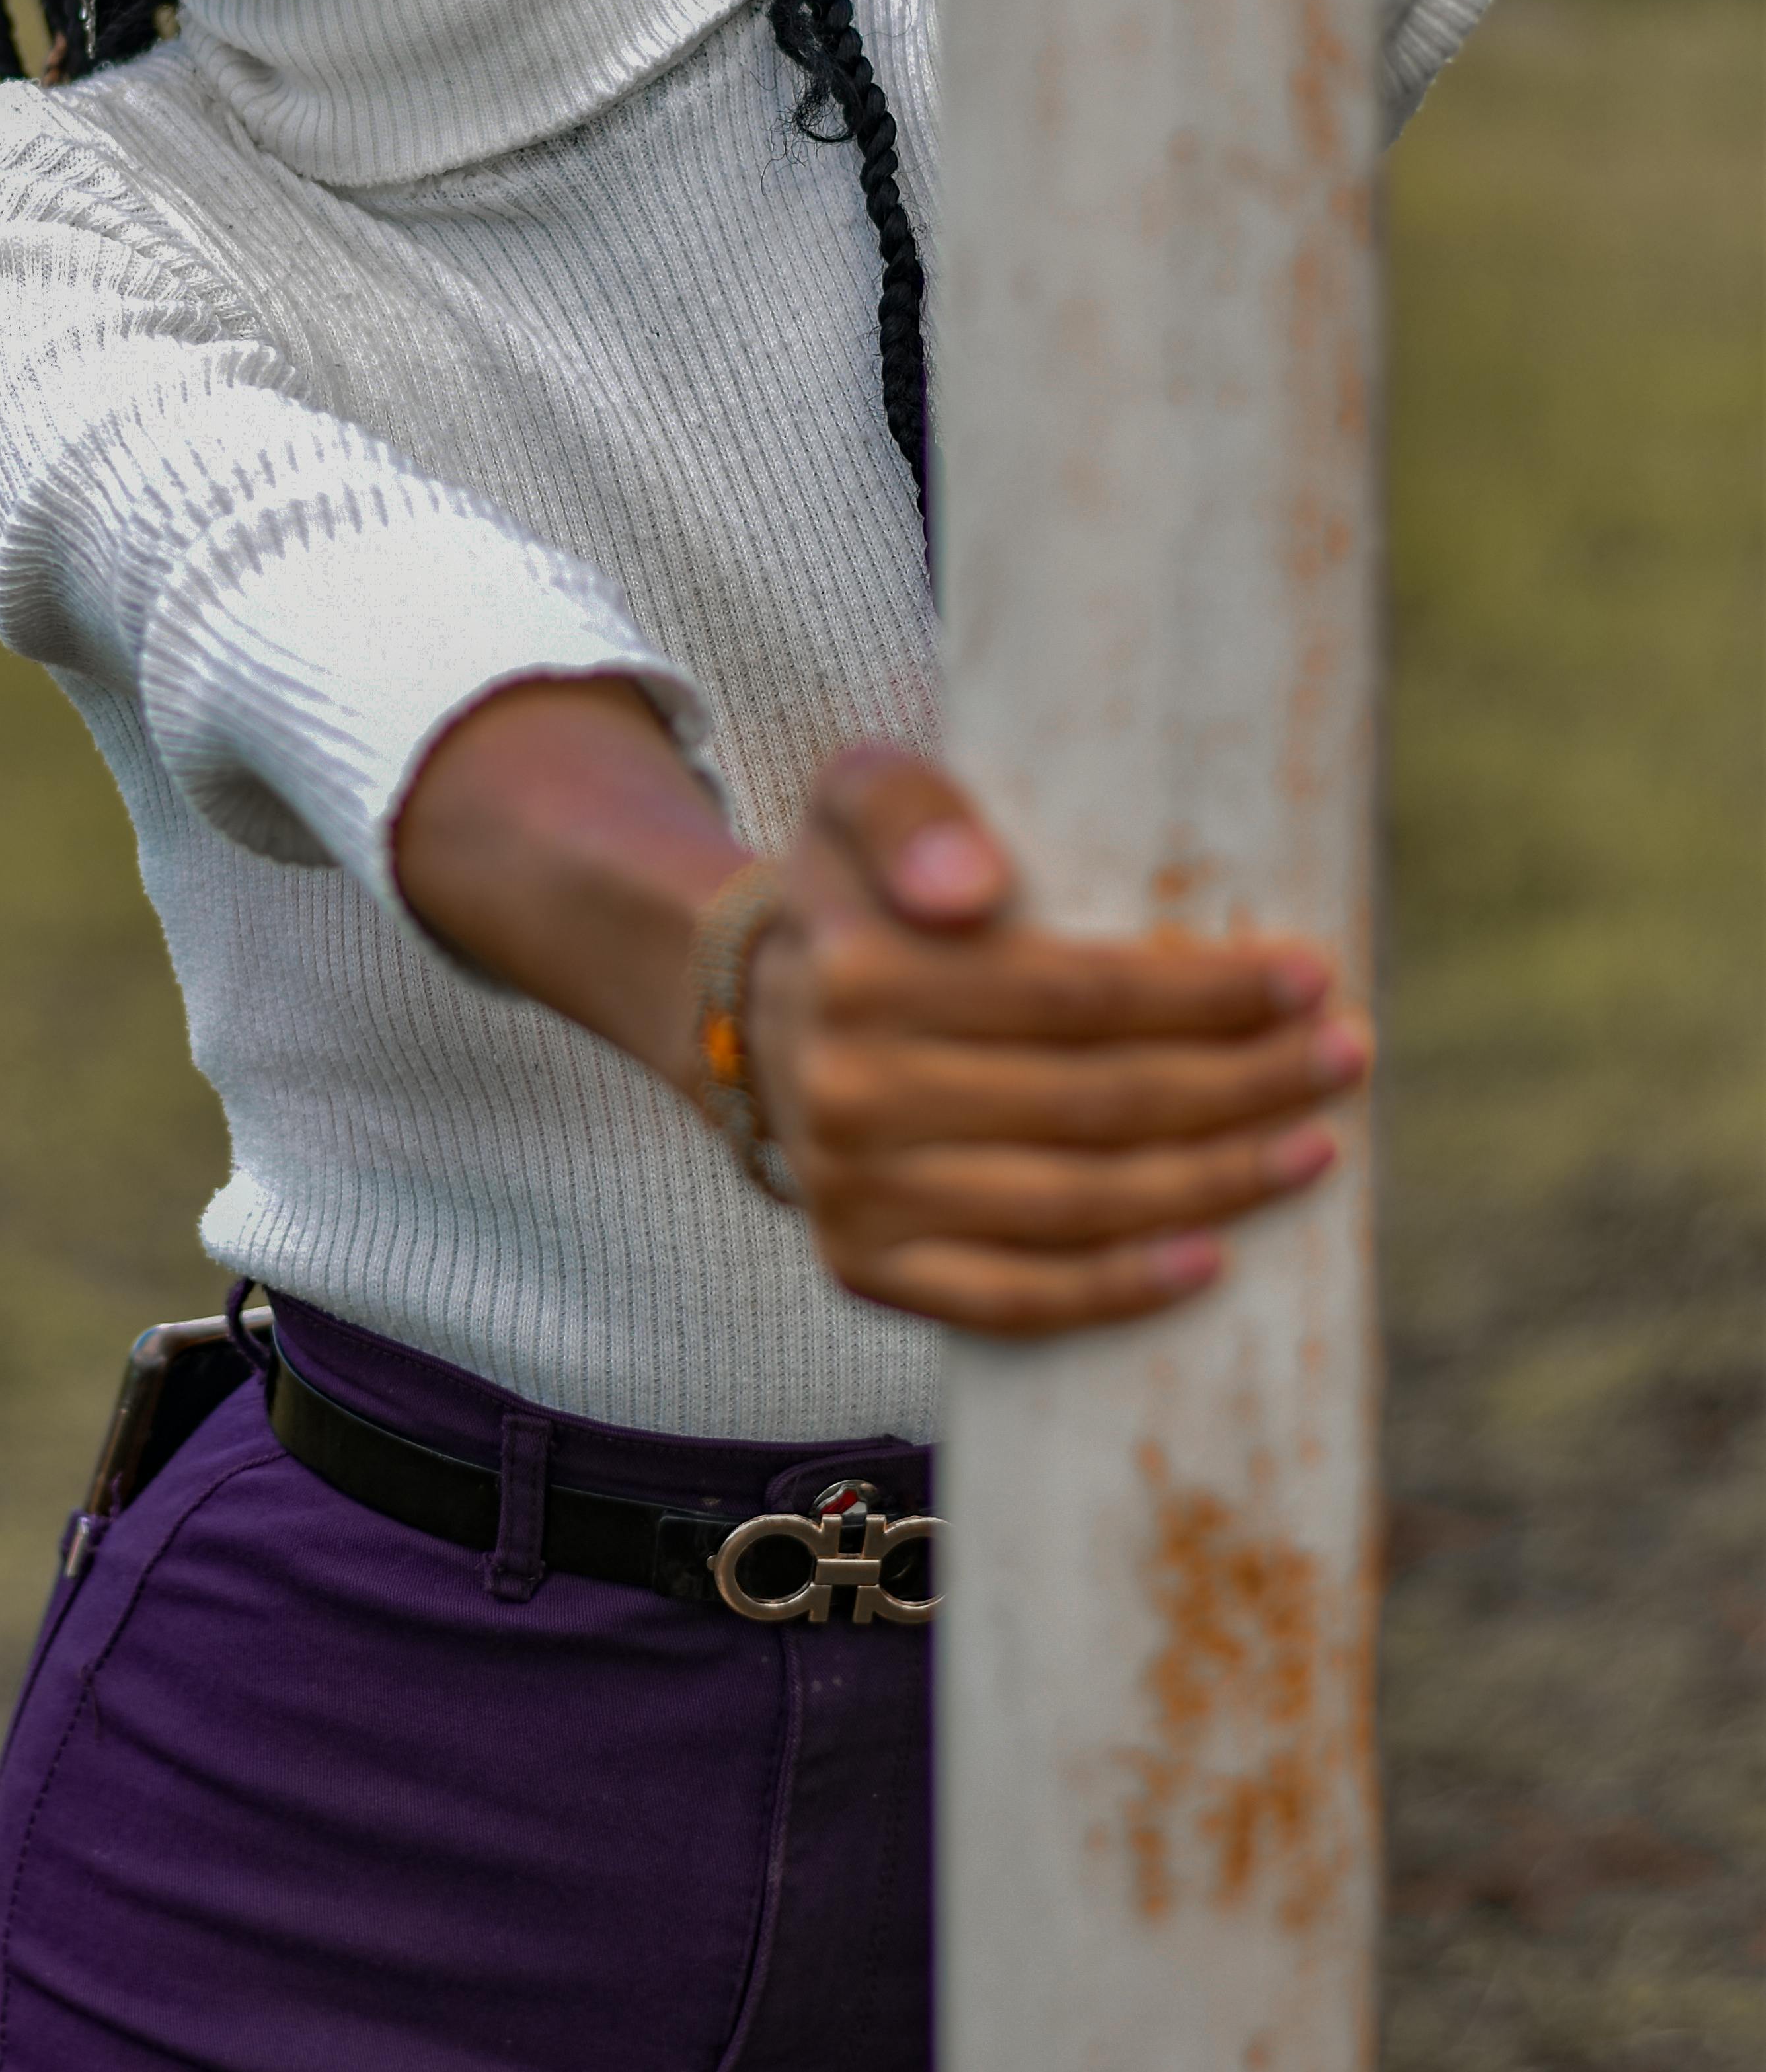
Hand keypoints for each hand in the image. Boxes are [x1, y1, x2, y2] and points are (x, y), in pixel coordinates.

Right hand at [746, 748, 1369, 1335]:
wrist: (756, 1009)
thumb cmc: (862, 893)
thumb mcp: (860, 796)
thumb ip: (907, 808)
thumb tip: (971, 885)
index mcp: (859, 971)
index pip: (1075, 994)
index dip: (1205, 991)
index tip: (1309, 975)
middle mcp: (851, 1092)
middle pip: (1095, 1101)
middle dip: (1243, 1081)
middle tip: (1341, 1054)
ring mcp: (857, 1193)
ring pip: (1075, 1204)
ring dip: (1216, 1180)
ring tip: (1314, 1144)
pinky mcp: (864, 1268)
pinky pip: (1012, 1300)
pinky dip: (1119, 1289)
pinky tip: (1212, 1259)